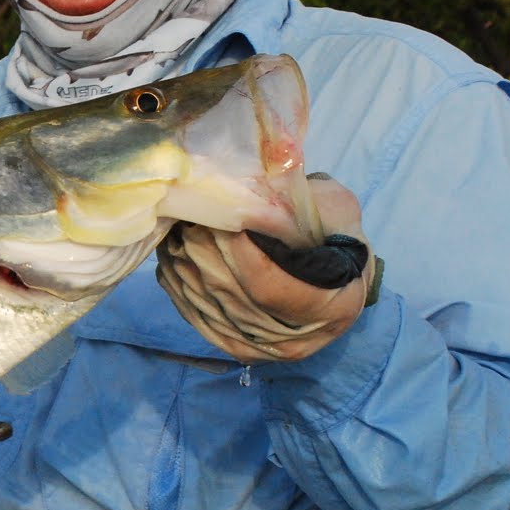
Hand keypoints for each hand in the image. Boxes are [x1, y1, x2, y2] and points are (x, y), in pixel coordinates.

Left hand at [156, 176, 376, 363]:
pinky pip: (197, 317)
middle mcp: (298, 338)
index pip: (267, 286)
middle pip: (231, 295)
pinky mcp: (238, 348)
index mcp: (334, 306)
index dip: (236, 251)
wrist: (335, 274)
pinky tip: (172, 256)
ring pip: (209, 305)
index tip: (220, 216)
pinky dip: (179, 285)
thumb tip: (267, 159)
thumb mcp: (334, 207)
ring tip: (178, 227)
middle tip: (188, 212)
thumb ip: (301, 193)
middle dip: (203, 250)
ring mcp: (265, 349)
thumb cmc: (336, 237)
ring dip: (184, 263)